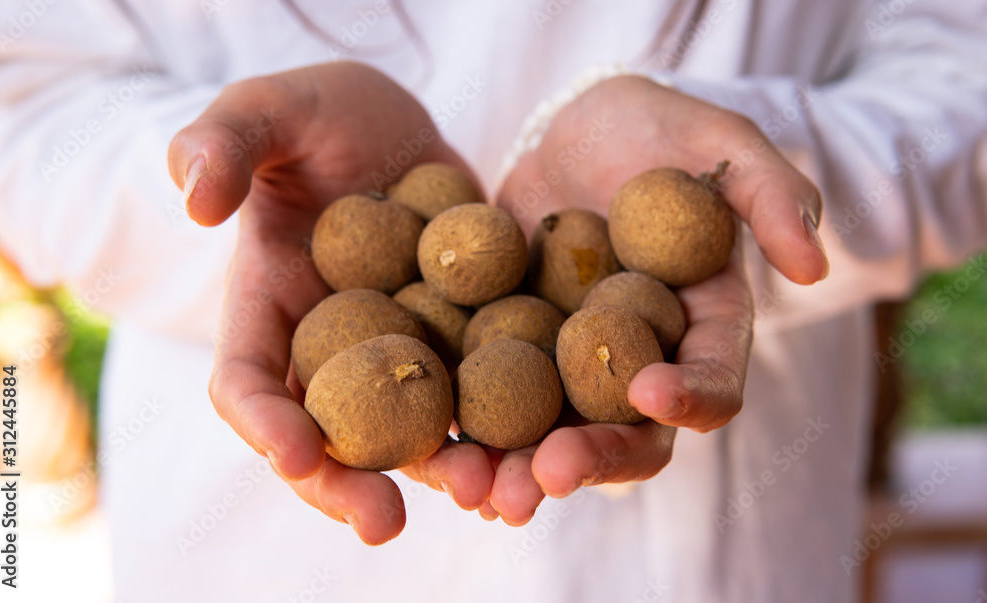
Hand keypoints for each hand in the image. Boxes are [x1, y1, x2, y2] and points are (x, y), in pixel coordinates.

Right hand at [168, 62, 493, 543]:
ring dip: (446, 473)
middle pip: (331, 434)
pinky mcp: (463, 340)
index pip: (247, 380)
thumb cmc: (319, 112)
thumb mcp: (268, 107)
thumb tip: (196, 200)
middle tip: (381, 524)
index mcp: (270, 307)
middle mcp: (332, 348)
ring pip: (415, 431)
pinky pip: (483, 393)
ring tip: (484, 498)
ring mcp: (400, 351)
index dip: (263, 424)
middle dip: (349, 483)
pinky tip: (537, 454)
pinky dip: (507, 429)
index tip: (296, 454)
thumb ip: (223, 140)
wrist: (399, 125)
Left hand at [485, 75, 828, 523]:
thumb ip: (772, 192)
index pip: (712, 377)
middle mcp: (637, 362)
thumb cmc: (658, 132)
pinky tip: (436, 457)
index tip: (652, 391)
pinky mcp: (508, 353)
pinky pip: (487, 403)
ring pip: (551, 437)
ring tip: (481, 495)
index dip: (692, 394)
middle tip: (550, 477)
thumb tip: (814, 264)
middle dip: (591, 460)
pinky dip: (464, 437)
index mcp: (699, 326)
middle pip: (627, 433)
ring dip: (518, 474)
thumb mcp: (720, 143)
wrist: (574, 131)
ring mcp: (569, 365)